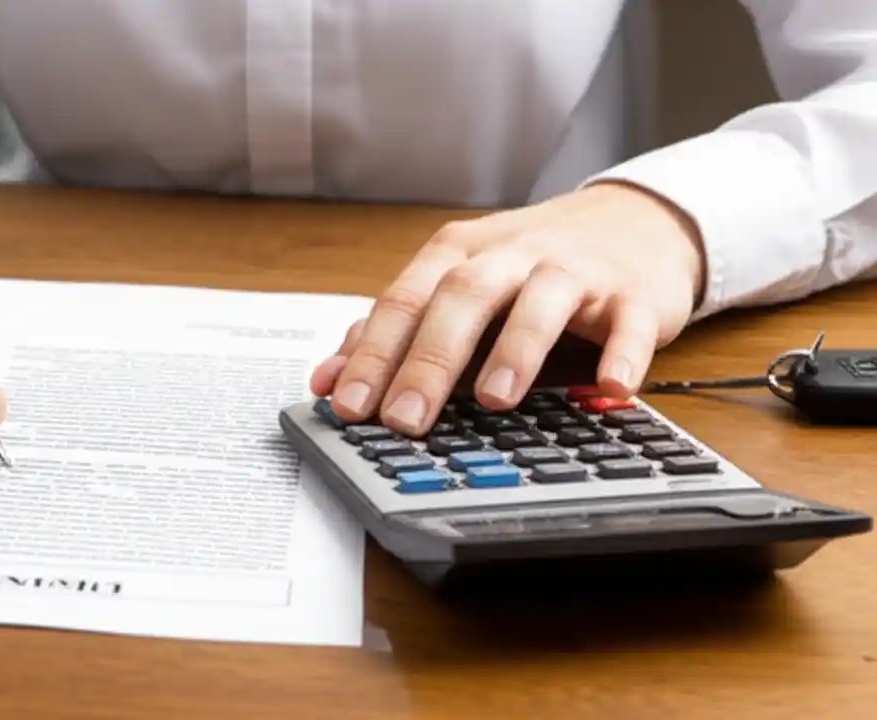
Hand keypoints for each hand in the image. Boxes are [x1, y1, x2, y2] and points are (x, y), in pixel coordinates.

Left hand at [309, 182, 703, 434]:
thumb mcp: (457, 287)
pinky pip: (628, 321)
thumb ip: (395, 334)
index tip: (347, 406)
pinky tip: (611, 387)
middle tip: (405, 418)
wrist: (632, 222)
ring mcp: (574, 270)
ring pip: (541, 300)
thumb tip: (328, 379)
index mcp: (457, 255)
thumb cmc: (528, 266)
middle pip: (462, 298)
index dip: (373, 353)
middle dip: (430, 360)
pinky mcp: (632, 292)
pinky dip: (621, 353)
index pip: (404, 302)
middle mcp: (511, 255)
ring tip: (494, 398)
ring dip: (517, 347)